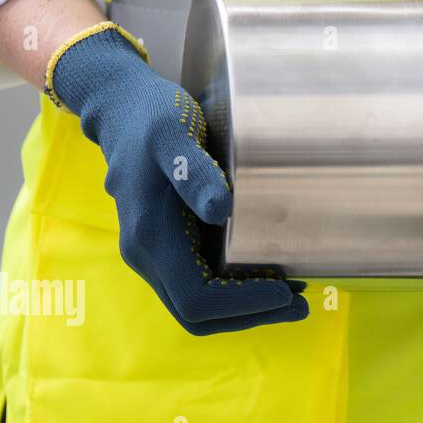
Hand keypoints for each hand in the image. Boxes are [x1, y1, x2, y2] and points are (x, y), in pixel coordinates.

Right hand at [48, 23, 308, 334]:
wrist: (122, 108)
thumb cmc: (153, 119)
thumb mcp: (176, 134)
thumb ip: (195, 173)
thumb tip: (220, 212)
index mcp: (150, 236)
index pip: (197, 298)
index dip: (243, 304)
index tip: (286, 292)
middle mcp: (146, 255)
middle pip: (196, 314)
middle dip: (250, 314)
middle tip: (301, 304)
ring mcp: (152, 254)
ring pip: (195, 306)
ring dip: (243, 308)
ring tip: (292, 295)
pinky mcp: (163, 246)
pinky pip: (196, 286)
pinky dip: (232, 292)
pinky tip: (266, 276)